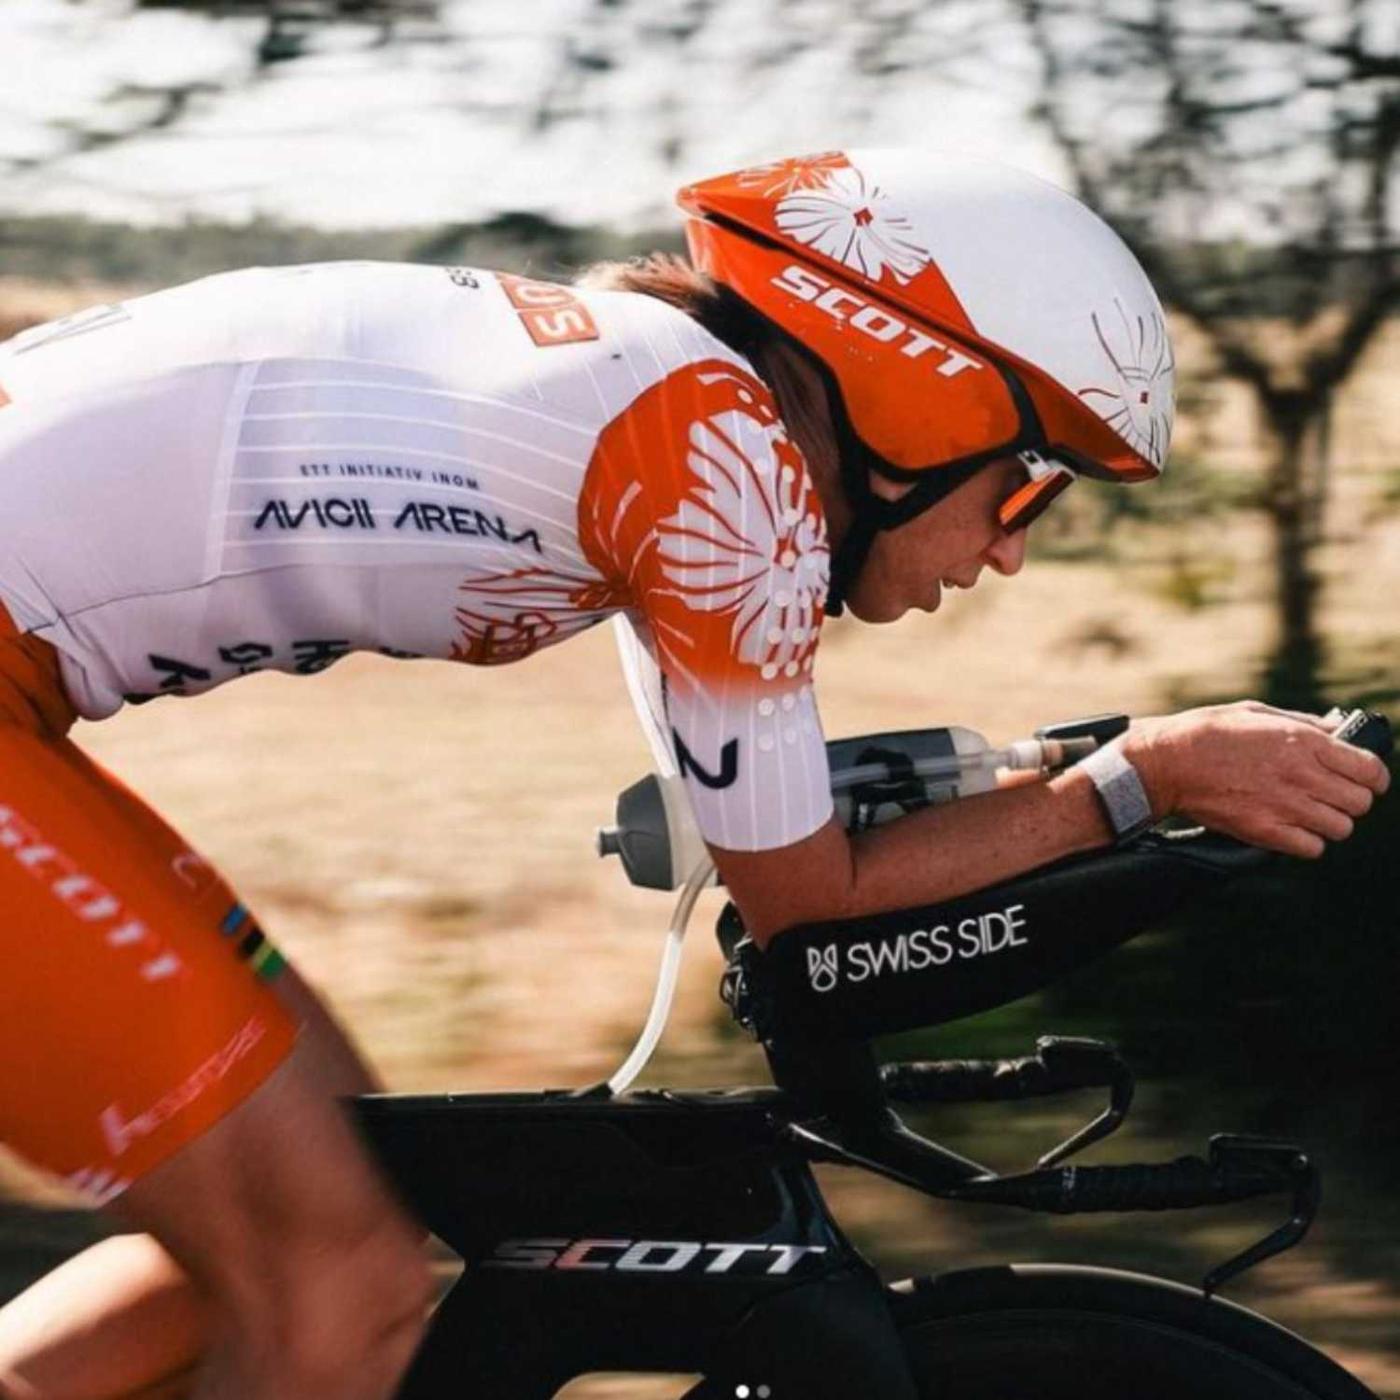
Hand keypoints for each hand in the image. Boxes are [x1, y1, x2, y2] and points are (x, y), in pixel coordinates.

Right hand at [1122, 700, 1390, 857]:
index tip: (1365, 780)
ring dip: (1329, 822)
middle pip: (1360, 802)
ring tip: (1309, 813)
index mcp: (1304, 742)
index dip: (1374, 777)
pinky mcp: (1264, 831)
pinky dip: (1308, 842)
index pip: (1370, 770)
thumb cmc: (1208, 732)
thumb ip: (1305, 724)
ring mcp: (1284, 806)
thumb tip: (1340, 731)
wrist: (1166, 762)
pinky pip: (1312, 848)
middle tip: (1331, 795)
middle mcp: (1301, 774)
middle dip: (1351, 799)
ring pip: (1341, 828)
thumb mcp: (1259, 713)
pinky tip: (1292, 828)